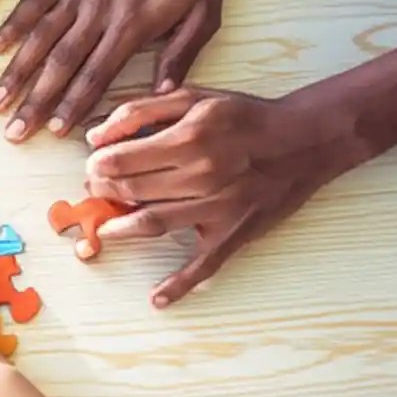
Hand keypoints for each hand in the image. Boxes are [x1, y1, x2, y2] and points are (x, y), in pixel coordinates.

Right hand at [0, 0, 223, 141]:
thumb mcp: (205, 14)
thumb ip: (182, 54)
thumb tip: (161, 93)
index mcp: (131, 26)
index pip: (95, 75)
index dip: (72, 105)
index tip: (53, 131)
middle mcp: (98, 12)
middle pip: (60, 63)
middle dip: (35, 100)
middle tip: (14, 130)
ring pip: (41, 36)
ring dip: (17, 71)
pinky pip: (34, 0)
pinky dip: (13, 23)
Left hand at [84, 88, 353, 306]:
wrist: (305, 140)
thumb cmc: (243, 117)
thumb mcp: (193, 98)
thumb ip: (139, 111)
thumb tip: (95, 137)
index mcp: (190, 137)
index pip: (121, 161)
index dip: (97, 166)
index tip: (92, 166)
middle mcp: (203, 174)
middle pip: (131, 191)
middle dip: (102, 192)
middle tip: (96, 190)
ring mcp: (219, 208)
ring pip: (152, 223)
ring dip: (119, 228)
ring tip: (105, 226)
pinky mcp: (235, 233)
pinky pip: (203, 266)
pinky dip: (178, 286)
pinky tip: (156, 299)